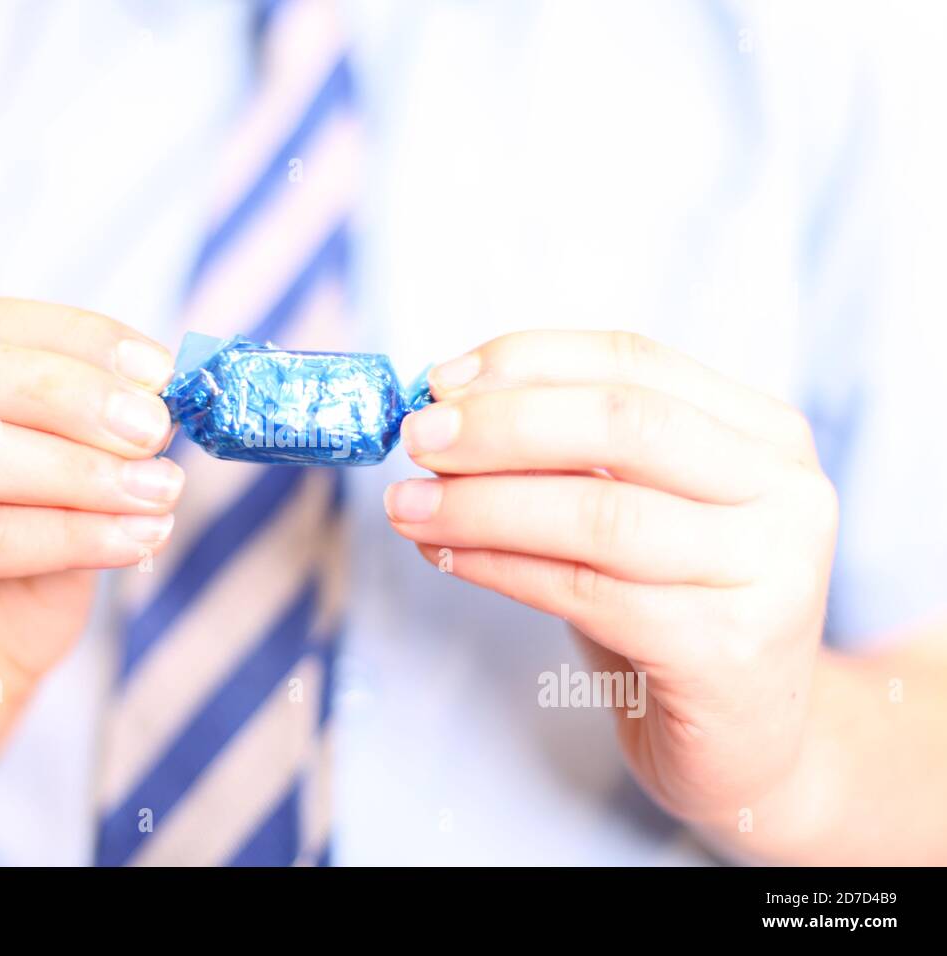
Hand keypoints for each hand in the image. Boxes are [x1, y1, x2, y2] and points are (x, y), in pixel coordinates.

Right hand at [0, 299, 180, 783]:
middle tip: (157, 431)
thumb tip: (167, 404)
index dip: (84, 339)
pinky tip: (134, 540)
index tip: (163, 371)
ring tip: (160, 493)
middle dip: (77, 397)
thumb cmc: (12, 587)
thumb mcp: (69, 499)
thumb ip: (99, 449)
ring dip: (81, 472)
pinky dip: (70, 535)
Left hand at [384, 330, 838, 823]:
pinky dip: (498, 567)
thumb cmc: (674, 611)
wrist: (749, 741)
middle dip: (501, 424)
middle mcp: (784, 492)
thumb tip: (449, 413)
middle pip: (624, 423)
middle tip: (416, 438)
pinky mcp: (726, 650)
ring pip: (599, 513)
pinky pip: (584, 592)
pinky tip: (446, 556)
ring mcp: (767, 572)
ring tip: (407, 505)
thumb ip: (569, 457)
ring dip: (482, 504)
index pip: (633, 361)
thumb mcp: (634, 513)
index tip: (440, 380)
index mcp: (763, 434)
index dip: (527, 361)